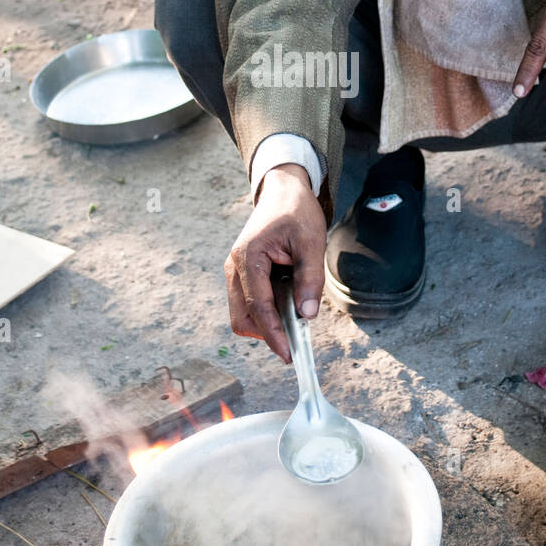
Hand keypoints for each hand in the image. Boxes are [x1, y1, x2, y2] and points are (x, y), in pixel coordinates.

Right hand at [224, 163, 326, 363]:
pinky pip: (249, 304)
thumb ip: (309, 279)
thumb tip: (306, 316)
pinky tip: (288, 302)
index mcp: (248, 258)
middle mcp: (234, 267)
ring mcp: (235, 272)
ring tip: (296, 310)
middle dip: (268, 333)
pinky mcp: (241, 275)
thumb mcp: (312, 243)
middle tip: (298, 336)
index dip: (274, 335)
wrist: (283, 191)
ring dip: (268, 322)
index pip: (258, 308)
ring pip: (243, 315)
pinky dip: (267, 312)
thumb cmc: (296, 213)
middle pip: (242, 318)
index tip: (289, 355)